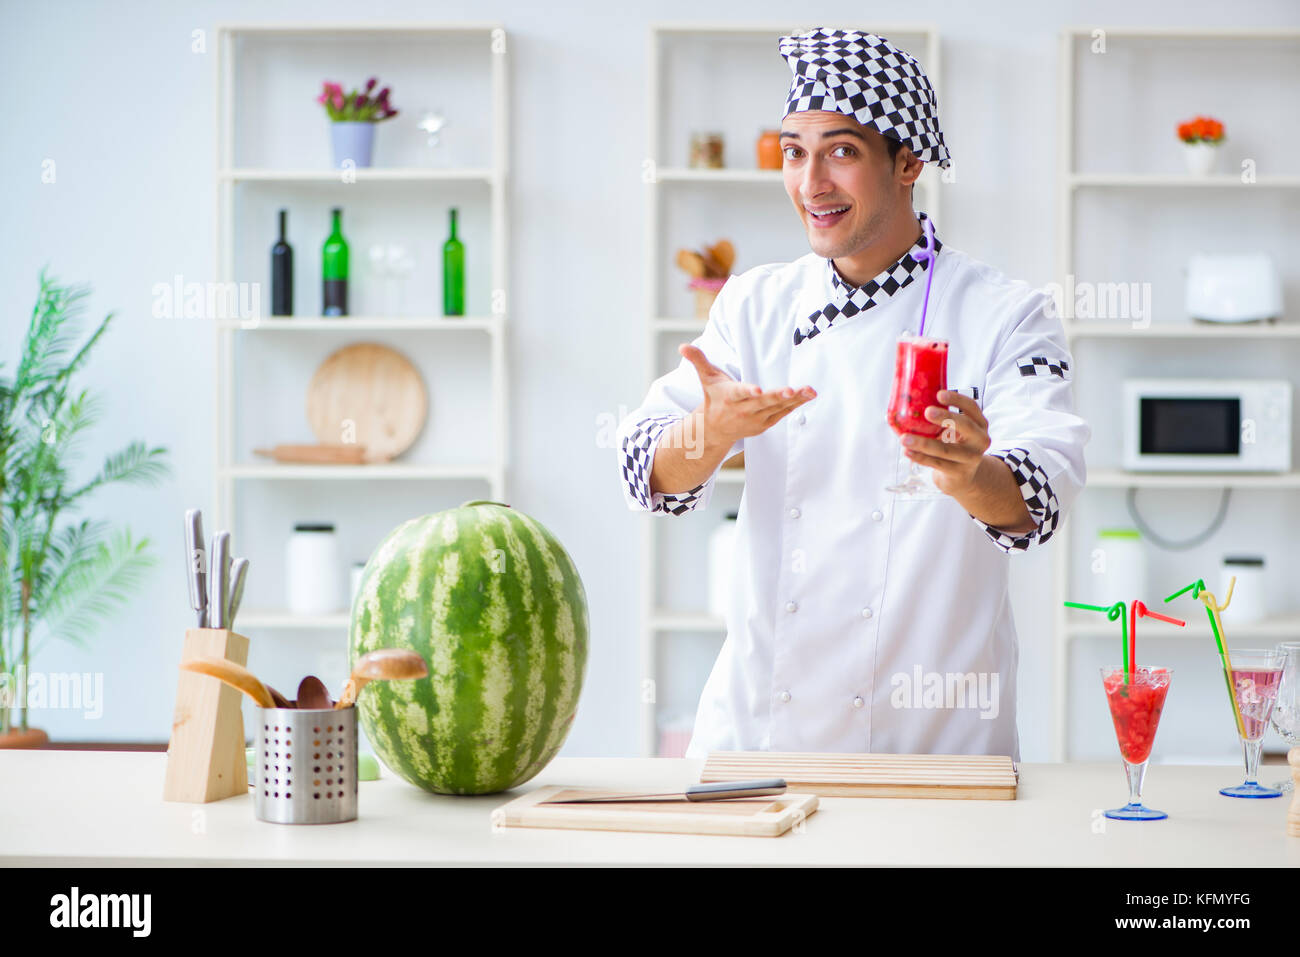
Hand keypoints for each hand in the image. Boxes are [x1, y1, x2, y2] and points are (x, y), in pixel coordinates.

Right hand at [680, 344, 815, 446]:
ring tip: (810, 390)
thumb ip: (698, 360)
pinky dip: (796, 405)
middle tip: (792, 389)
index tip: (759, 390)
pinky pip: (783, 413)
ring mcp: (756, 418)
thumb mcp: (706, 378)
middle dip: (778, 396)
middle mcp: (744, 409)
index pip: (740, 393)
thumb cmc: (713, 397)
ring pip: (778, 408)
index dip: (749, 391)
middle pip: (764, 402)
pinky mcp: (766, 423)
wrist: (715, 429)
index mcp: (730, 397)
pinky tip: (808, 395)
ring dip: (795, 399)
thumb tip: (682, 346)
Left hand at [900, 389, 991, 495]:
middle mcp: (980, 440)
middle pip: (965, 426)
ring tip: (904, 438)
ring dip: (923, 443)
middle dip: (946, 418)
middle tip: (927, 412)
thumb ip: (943, 419)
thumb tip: (912, 401)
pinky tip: (907, 452)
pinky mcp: (958, 473)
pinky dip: (920, 457)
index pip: (972, 408)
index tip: (939, 394)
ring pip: (946, 450)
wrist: (963, 477)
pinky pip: (936, 464)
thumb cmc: (954, 445)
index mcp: (979, 424)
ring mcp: (971, 458)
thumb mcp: (956, 431)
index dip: (957, 399)